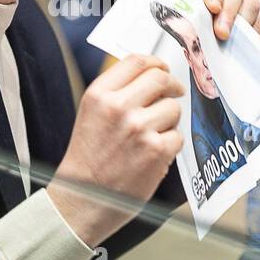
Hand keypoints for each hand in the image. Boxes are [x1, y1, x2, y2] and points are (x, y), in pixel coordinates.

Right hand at [48, 54, 185, 246]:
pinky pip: (177, 136)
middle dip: (172, 85)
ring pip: (173, 108)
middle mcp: (118, 107)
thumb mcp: (91, 114)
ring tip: (153, 135)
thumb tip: (151, 75)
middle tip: (175, 93)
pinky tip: (154, 154)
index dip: (155, 62)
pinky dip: (170, 145)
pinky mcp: (156, 150)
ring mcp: (139, 128)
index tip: (162, 69)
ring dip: (169, 119)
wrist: (82, 198)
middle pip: (160, 78)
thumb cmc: (87, 158)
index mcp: (99, 95)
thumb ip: (116, 92)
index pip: (136, 61)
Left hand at [186, 0, 259, 40]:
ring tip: (234, 39)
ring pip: (251, 0)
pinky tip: (248, 40)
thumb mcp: (181, 12)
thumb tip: (188, 29)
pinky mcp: (258, 4)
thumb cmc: (187, 16)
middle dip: (229, 12)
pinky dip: (257, 27)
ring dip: (244, 22)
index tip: (213, 8)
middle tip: (222, 33)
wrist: (199, 25)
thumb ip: (186, 15)